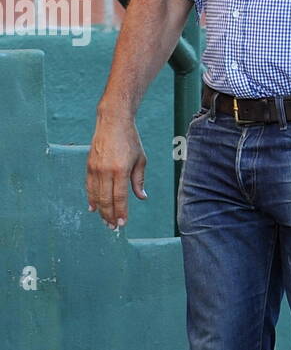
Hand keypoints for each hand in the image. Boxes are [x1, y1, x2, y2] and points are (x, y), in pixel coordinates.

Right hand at [86, 114, 147, 228]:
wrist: (113, 122)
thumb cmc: (130, 140)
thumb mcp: (140, 160)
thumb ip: (139, 180)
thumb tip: (142, 197)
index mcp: (120, 170)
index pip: (120, 197)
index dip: (121, 212)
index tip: (122, 223)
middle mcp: (106, 171)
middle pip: (106, 200)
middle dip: (109, 215)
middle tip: (113, 227)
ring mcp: (95, 168)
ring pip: (96, 195)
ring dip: (100, 210)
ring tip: (105, 221)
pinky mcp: (89, 165)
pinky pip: (89, 186)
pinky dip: (91, 198)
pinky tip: (93, 208)